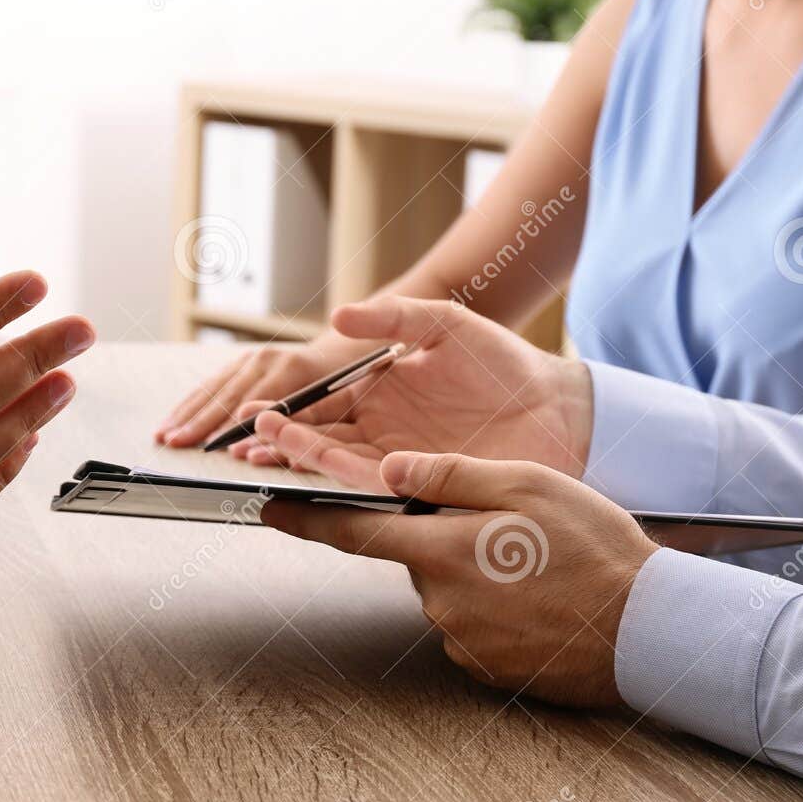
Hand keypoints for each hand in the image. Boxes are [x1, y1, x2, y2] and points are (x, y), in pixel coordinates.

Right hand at [155, 335, 364, 450]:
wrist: (342, 351)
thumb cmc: (341, 384)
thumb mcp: (333, 402)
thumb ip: (300, 421)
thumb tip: (260, 449)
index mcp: (291, 368)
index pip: (253, 402)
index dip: (231, 426)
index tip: (211, 446)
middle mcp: (266, 360)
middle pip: (226, 395)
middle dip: (197, 421)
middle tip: (175, 443)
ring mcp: (251, 359)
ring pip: (212, 389)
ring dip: (186, 414)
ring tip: (164, 435)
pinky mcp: (241, 362)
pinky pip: (211, 385)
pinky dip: (190, 404)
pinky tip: (174, 419)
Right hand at [247, 297, 591, 487]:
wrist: (558, 407)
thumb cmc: (503, 361)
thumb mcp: (446, 324)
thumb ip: (394, 317)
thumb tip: (338, 314)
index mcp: (374, 392)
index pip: (317, 403)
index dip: (284, 409)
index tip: (253, 412)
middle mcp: (377, 430)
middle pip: (315, 437)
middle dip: (277, 439)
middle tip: (244, 437)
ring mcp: (396, 461)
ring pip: (333, 464)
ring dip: (298, 460)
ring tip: (266, 451)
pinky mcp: (421, 487)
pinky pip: (372, 487)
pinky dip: (339, 483)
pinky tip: (316, 473)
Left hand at [264, 451, 657, 706]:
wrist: (651, 633)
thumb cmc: (596, 552)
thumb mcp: (527, 488)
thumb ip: (450, 477)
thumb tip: (387, 470)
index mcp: (441, 550)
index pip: (352, 532)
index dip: (304, 517)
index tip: (266, 505)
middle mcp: (438, 600)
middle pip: (413, 556)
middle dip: (442, 537)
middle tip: (509, 530)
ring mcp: (459, 639)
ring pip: (445, 589)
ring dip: (474, 572)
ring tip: (537, 566)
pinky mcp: (483, 667)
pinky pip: (470, 624)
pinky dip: (493, 607)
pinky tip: (539, 600)